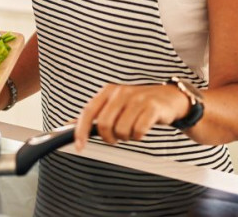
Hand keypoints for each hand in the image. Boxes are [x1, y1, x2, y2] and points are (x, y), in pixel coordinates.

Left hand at [74, 83, 189, 149]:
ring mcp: (137, 99)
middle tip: (116, 138)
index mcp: (108, 91)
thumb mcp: (114, 105)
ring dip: (126, 137)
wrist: (169, 98)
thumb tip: (68, 125)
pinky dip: (139, 136)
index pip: (88, 112)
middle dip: (109, 137)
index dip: (81, 131)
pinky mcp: (152, 107)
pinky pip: (138, 130)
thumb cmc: (138, 104)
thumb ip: (93, 115)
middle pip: (104, 125)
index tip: (79, 146)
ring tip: (131, 130)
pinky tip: (142, 130)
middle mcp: (120, 93)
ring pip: (121, 130)